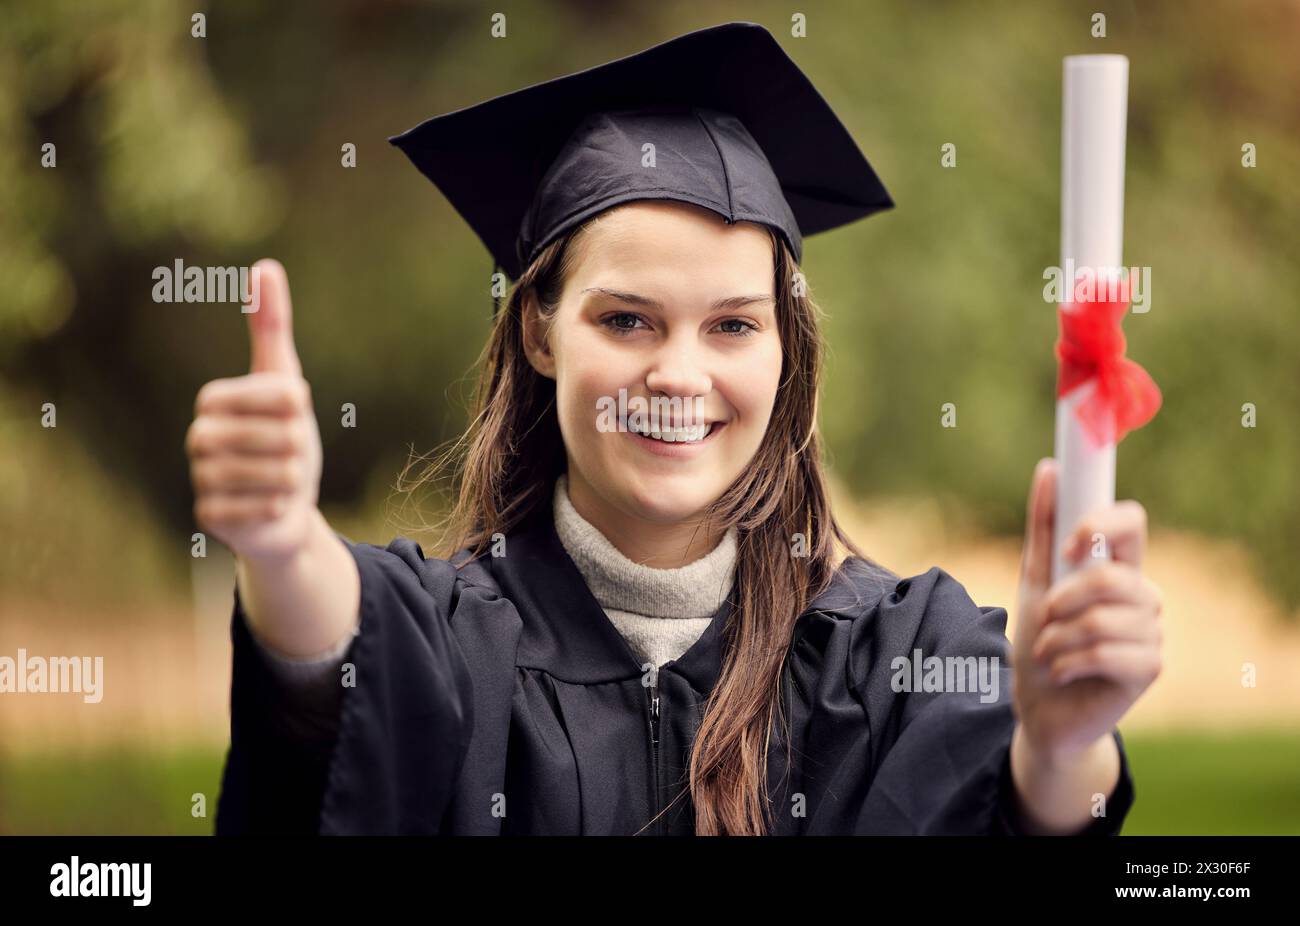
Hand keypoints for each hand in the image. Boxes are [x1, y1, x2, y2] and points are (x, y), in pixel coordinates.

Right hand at [186, 259, 323, 560]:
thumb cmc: (286, 439)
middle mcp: (198, 438)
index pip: (268, 394)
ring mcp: (200, 479)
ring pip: (270, 476)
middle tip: (292, 454)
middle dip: (297, 446)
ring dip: (292, 479)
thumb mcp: (285, 381)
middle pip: (275, 438)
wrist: (286, 509)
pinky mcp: (208, 518)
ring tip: (285, 480)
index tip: (296, 412)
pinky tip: (273, 505)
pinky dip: (277, 508)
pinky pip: (258, 510)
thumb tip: (265, 266)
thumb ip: (271, 327)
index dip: (292, 405)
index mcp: (213, 401)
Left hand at [1011, 458, 1162, 762]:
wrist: (1041, 707)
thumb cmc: (1041, 639)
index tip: (1070, 547)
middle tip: (1046, 619)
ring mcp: (1151, 631)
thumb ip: (1043, 528)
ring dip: (1058, 638)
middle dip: (1063, 600)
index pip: (1131, 521)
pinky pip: (1108, 652)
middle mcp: (1142, 593)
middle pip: (1112, 577)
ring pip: (1103, 619)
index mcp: (1117, 565)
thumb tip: (1050, 468)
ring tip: (1051, 650)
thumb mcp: (1033, 580)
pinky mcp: (1150, 667)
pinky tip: (1063, 671)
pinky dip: (1069, 661)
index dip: (1101, 524)